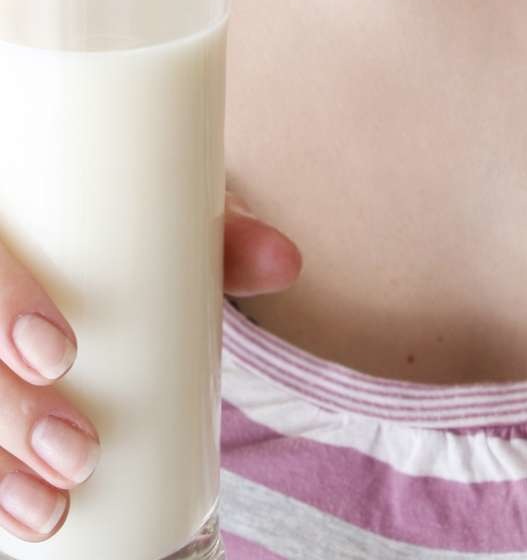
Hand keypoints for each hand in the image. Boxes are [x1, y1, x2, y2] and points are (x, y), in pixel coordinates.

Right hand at [0, 188, 301, 541]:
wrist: (103, 233)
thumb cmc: (128, 228)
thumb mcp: (165, 224)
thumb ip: (221, 239)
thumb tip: (283, 262)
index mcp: (14, 218)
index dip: (6, 306)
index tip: (60, 354)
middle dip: (14, 414)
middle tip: (78, 452)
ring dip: (1, 468)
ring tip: (53, 507)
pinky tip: (25, 524)